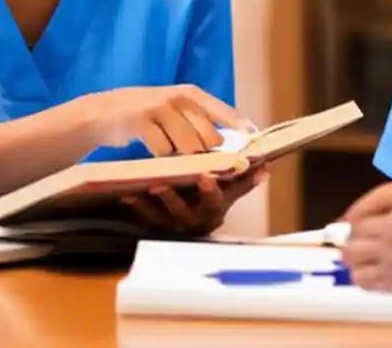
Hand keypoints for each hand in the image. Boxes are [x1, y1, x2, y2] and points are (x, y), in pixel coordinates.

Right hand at [65, 85, 256, 156]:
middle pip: (209, 136)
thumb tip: (233, 140)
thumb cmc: (146, 115)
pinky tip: (154, 154)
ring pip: (188, 145)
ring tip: (177, 159)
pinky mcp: (141, 121)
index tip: (256, 144)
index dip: (241, 129)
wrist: (103, 112)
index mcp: (192, 94)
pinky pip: (163, 150)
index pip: (225, 113)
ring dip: (185, 159)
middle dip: (210, 154)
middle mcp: (178, 98)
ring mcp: (159, 108)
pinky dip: (162, 159)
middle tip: (205, 166)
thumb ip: (199, 120)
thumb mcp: (175, 109)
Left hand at [122, 167, 268, 235]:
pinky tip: (126, 195)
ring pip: (160, 217)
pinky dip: (136, 207)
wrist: (195, 221)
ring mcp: (172, 224)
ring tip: (138, 189)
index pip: (214, 202)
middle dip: (172, 200)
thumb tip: (265, 167)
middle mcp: (192, 220)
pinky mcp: (155, 224)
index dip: (210, 191)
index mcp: (212, 211)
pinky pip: (144, 218)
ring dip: (149, 204)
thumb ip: (244, 181)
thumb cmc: (211, 201)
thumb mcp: (229, 194)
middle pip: (183, 213)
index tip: (205, 177)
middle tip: (161, 185)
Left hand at [340, 182, 391, 300]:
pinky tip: (370, 280)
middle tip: (353, 247)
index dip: (354, 212)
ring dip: (354, 260)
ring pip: (354, 256)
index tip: (348, 222)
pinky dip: (363, 278)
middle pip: (355, 233)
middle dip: (351, 240)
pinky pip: (367, 279)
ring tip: (359, 265)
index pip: (370, 203)